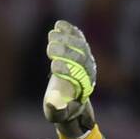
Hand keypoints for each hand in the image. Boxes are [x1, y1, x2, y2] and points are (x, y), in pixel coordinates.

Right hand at [42, 20, 96, 138]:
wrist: (70, 99)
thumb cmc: (62, 108)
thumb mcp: (57, 113)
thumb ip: (56, 109)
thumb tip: (54, 102)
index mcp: (84, 88)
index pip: (79, 76)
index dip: (67, 70)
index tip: (53, 66)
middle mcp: (89, 72)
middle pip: (80, 59)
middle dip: (65, 52)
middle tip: (50, 49)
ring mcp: (86, 59)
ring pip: (80, 46)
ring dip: (66, 39)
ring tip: (51, 35)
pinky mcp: (81, 49)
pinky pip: (78, 37)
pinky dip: (69, 30)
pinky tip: (58, 24)